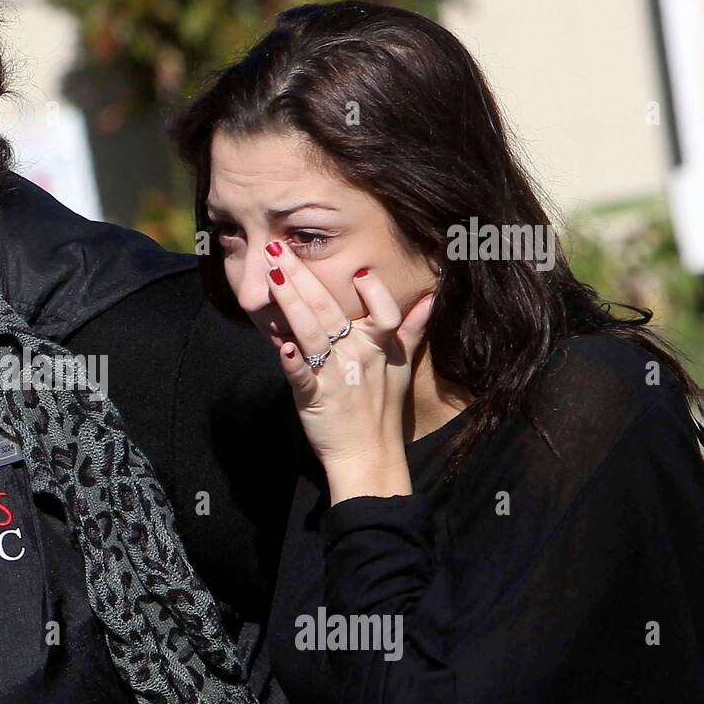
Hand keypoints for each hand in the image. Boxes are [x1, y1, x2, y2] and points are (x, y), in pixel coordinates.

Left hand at [264, 242, 434, 502]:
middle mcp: (356, 356)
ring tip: (272, 276)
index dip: (373, 293)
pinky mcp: (313, 397)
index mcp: (378, 347)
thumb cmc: (381, 409)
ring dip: (290, 303)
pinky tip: (278, 344)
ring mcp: (334, 376)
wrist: (369, 456)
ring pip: (311, 333)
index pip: (382, 312)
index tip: (361, 272)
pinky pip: (301, 376)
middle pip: (330, 311)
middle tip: (279, 247)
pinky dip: (290, 361)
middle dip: (303, 276)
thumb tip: (431, 297)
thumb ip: (412, 328)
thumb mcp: (401, 365)